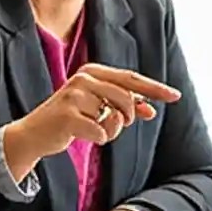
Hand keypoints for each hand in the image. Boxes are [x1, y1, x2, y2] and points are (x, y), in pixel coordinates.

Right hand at [3, 64, 179, 177]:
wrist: (35, 134)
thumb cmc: (71, 119)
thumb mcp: (99, 108)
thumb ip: (124, 105)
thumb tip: (151, 109)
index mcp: (93, 71)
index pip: (131, 78)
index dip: (155, 88)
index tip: (176, 96)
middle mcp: (84, 78)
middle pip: (127, 99)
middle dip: (128, 117)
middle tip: (116, 124)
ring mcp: (74, 96)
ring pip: (115, 117)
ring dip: (112, 131)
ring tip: (96, 130)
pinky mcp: (68, 116)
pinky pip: (101, 132)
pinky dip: (99, 139)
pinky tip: (86, 136)